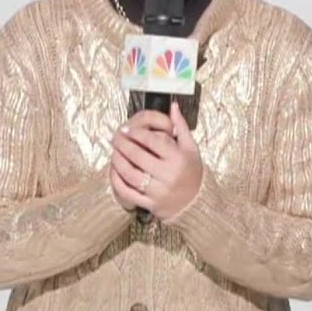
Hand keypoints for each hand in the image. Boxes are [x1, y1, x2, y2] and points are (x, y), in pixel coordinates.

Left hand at [108, 102, 202, 219]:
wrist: (197, 202)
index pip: (153, 141)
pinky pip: (129, 193)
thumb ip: (181, 126)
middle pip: (139, 157)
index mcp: (179, 159)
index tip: (127, 129)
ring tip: (114, 152)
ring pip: (131, 175)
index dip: (137, 133)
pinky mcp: (151, 204)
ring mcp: (159, 191)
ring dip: (118, 162)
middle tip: (115, 137)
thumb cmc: (192, 171)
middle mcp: (169, 175)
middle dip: (124, 145)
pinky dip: (118, 182)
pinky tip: (115, 171)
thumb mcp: (191, 148)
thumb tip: (174, 106)